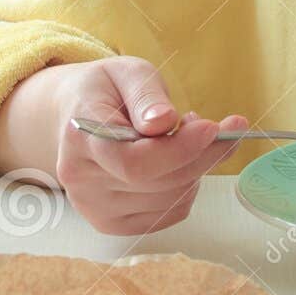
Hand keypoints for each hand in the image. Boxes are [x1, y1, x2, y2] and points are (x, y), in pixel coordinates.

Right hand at [50, 57, 247, 235]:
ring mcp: (93, 207)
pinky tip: (179, 161)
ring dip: (196, 169)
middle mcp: (80, 180)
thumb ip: (146, 95)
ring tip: (188, 136)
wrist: (74, 114)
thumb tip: (164, 121)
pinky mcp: (111, 222)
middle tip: (220, 127)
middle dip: (202, 155)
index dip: (180, 150)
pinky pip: (168, 214)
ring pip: (168, 200)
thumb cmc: (106, 89)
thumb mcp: (127, 72)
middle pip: (157, 183)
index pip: (135, 162)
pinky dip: (187, 188)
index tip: (213, 128)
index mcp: (81, 137)